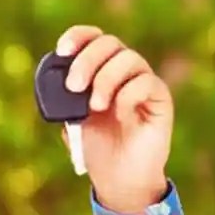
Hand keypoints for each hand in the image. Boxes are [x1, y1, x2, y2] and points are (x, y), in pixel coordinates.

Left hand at [57, 25, 172, 214]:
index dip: (79, 36)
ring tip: (95, 107)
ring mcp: (143, 82)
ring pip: (129, 58)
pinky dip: (128, 95)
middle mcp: (122, 71)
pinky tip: (120, 115)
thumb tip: (55, 82)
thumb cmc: (95, 148)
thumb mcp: (71, 121)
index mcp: (99, 71)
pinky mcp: (160, 98)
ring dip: (106, 79)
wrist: (117, 177)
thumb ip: (64, 100)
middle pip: (110, 43)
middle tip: (74, 86)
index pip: (93, 39)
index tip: (62, 50)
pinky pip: (146, 82)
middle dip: (87, 60)